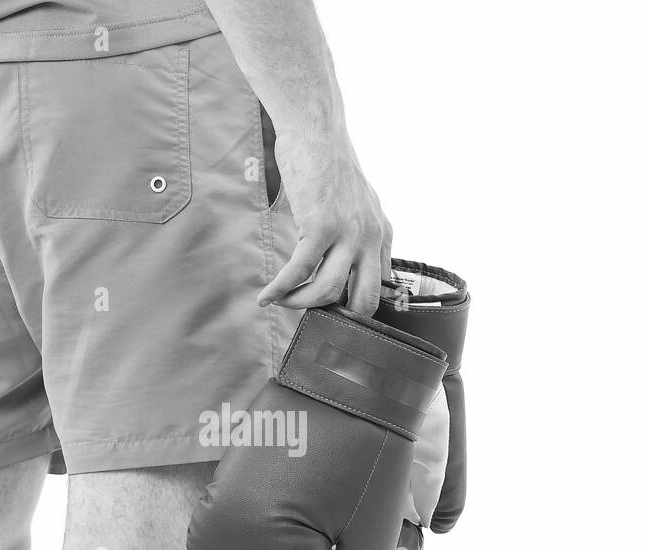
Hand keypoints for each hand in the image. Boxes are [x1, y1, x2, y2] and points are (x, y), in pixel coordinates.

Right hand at [257, 127, 391, 317]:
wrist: (315, 132)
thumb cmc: (329, 167)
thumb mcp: (356, 204)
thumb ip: (358, 236)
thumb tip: (345, 271)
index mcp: (381, 234)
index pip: (381, 289)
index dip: (357, 311)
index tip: (334, 317)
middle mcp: (371, 237)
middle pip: (364, 301)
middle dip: (337, 319)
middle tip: (312, 317)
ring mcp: (347, 233)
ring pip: (327, 291)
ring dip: (300, 303)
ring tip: (282, 301)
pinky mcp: (319, 226)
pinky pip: (298, 271)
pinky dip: (279, 289)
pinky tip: (266, 295)